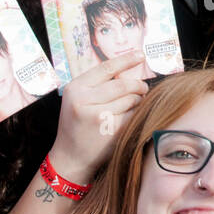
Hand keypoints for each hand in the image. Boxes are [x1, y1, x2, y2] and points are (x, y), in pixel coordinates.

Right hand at [49, 51, 149, 183]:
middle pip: (123, 84)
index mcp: (75, 88)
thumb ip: (96, 85)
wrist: (70, 157)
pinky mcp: (110, 130)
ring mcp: (98, 116)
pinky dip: (137, 114)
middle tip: (144, 88)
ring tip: (135, 105)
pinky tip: (132, 118)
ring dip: (138, 101)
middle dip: (138, 85)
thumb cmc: (77, 125)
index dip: (126, 60)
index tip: (140, 55)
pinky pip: (133, 115)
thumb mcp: (78, 100)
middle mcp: (84, 100)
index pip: (106, 68)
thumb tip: (127, 70)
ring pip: (131, 100)